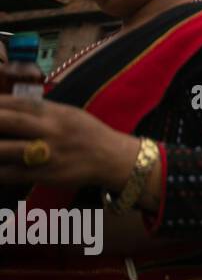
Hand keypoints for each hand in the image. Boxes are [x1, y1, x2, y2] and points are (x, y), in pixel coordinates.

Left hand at [0, 96, 137, 191]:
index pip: (19, 103)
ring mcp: (47, 154)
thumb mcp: (68, 114)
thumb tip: (9, 107)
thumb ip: (41, 111)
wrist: (112, 158)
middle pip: (11, 121)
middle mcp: (50, 131)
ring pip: (8, 150)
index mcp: (55, 113)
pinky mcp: (45, 175)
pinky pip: (12, 174)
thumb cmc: (88, 134)